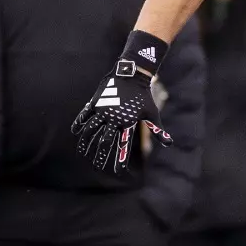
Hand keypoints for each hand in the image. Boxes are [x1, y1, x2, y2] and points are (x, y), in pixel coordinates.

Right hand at [71, 30, 172, 175]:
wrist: (132, 74)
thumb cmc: (143, 96)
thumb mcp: (152, 113)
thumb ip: (158, 130)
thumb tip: (169, 144)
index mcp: (126, 123)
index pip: (122, 145)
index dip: (120, 159)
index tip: (118, 172)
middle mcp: (113, 118)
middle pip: (104, 141)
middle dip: (100, 155)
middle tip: (97, 166)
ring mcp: (102, 110)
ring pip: (90, 130)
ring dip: (86, 143)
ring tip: (83, 153)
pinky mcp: (95, 102)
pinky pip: (84, 116)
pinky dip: (79, 124)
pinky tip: (76, 132)